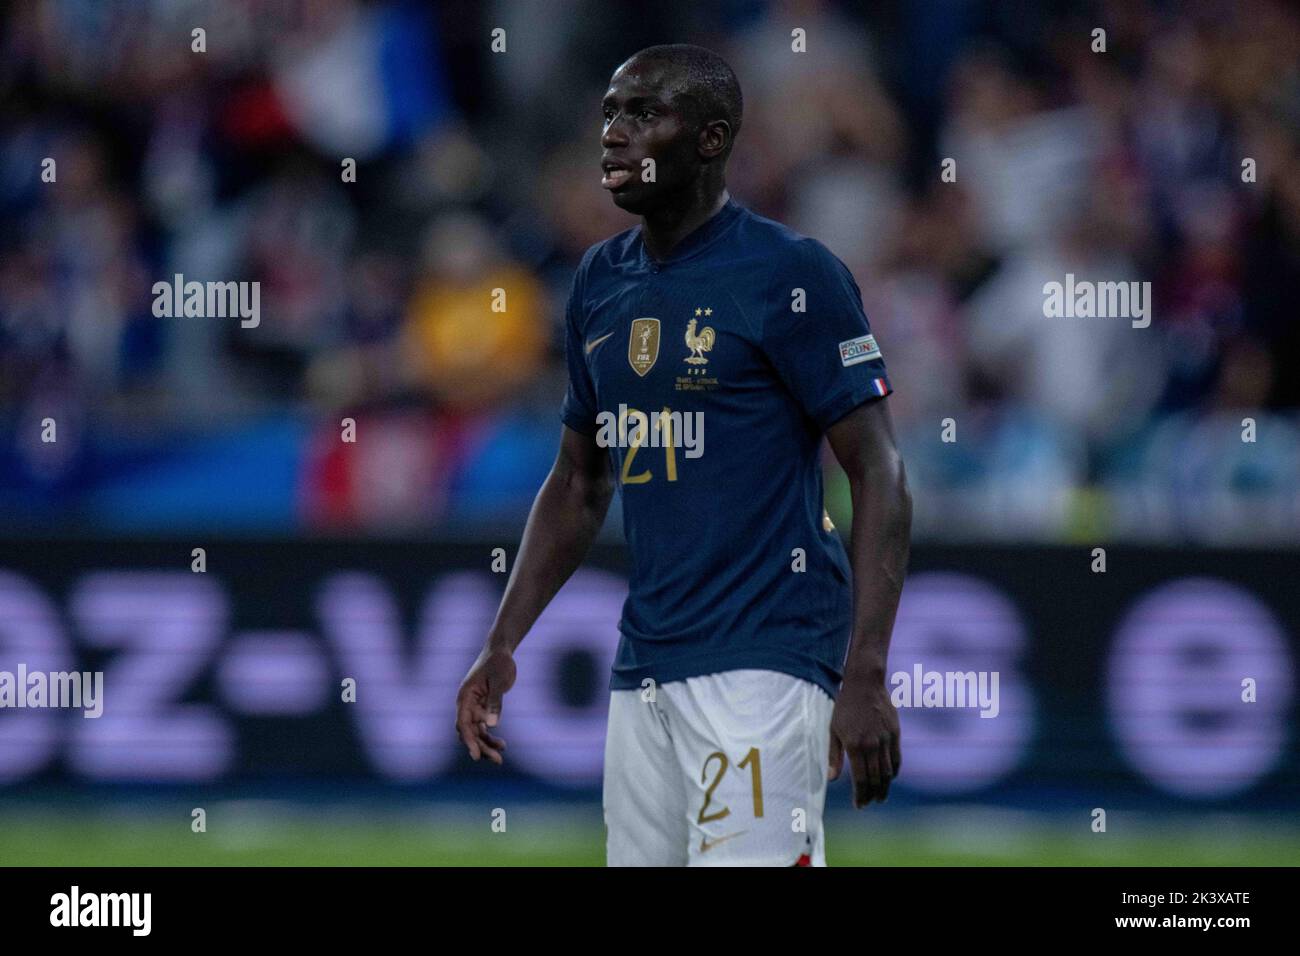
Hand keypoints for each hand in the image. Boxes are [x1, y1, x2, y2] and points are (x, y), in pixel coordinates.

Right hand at [454, 648, 516, 764]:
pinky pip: (483, 728)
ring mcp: (474, 707)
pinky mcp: (483, 708)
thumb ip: (495, 702)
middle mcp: (466, 704)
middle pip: (469, 732)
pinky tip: (502, 745)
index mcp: (465, 697)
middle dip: (481, 747)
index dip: (469, 740)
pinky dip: (490, 737)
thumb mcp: (499, 681)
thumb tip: (492, 724)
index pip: (463, 723)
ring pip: (476, 732)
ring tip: (500, 757)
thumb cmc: (498, 663)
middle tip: (497, 760)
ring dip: (486, 745)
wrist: (500, 652)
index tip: (476, 756)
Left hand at [828, 676, 900, 806]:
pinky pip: (897, 759)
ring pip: (888, 772)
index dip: (860, 795)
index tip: (859, 805)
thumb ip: (833, 756)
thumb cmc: (844, 707)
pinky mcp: (895, 733)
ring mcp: (885, 739)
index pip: (860, 779)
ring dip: (884, 788)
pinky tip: (889, 778)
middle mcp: (872, 745)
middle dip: (872, 795)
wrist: (865, 684)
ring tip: (879, 797)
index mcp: (855, 746)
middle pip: (875, 779)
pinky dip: (894, 772)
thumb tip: (831, 779)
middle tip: (868, 804)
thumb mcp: (833, 730)